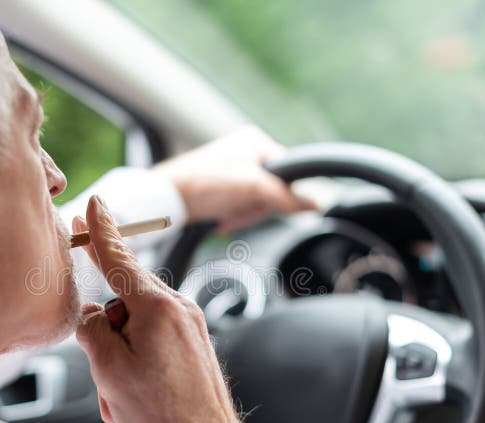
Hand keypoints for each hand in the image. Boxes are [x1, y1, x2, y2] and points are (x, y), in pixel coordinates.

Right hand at [73, 196, 259, 422]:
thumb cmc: (161, 414)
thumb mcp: (109, 370)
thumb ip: (92, 330)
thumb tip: (92, 316)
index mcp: (157, 307)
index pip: (119, 257)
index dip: (99, 231)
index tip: (92, 205)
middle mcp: (178, 308)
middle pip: (122, 302)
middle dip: (106, 336)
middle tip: (105, 376)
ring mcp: (189, 326)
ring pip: (136, 326)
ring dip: (120, 358)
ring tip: (123, 397)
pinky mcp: (193, 344)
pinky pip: (154, 340)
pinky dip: (138, 362)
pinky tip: (137, 394)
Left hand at [154, 126, 315, 232]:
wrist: (166, 198)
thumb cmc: (205, 185)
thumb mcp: (253, 189)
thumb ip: (287, 197)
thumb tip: (317, 204)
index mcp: (257, 141)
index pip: (290, 173)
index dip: (281, 195)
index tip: (266, 205)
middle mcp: (246, 151)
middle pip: (273, 189)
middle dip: (257, 208)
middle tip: (241, 211)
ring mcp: (233, 169)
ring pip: (256, 200)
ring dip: (244, 214)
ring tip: (227, 216)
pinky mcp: (221, 186)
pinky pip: (240, 205)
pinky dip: (234, 215)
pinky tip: (222, 220)